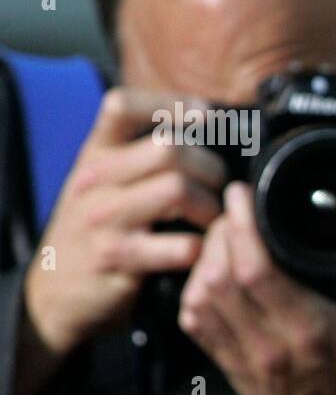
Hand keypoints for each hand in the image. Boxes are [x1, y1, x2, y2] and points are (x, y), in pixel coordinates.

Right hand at [18, 88, 224, 394]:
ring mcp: (105, 219)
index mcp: (96, 154)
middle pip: (169, 149)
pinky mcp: (119, 258)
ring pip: (178, 190)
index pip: (123, 106)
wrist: (56, 289)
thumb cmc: (96, 228)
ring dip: (212, 206)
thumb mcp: (105, 181)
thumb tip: (208, 127)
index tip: (207, 117)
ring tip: (214, 219)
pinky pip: (181, 245)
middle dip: (211, 166)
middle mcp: (96, 180)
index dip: (171, 105)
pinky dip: (205, 247)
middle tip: (221, 187)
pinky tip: (204, 250)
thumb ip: (143, 155)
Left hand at [178, 182, 335, 394]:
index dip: (240, 228)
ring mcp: (243, 360)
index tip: (241, 195)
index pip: (256, 273)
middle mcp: (270, 348)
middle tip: (235, 208)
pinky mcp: (227, 365)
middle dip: (220, 233)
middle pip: (218, 278)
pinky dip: (195, 286)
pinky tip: (214, 270)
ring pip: (199, 296)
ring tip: (226, 236)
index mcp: (312, 334)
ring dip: (205, 259)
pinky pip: (193, 318)